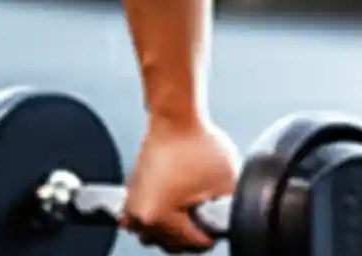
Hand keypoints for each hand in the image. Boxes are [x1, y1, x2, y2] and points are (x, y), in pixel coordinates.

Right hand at [121, 119, 239, 252]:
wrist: (176, 118)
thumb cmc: (196, 142)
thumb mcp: (228, 181)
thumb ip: (230, 210)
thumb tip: (228, 225)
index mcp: (158, 216)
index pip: (192, 243)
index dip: (212, 234)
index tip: (219, 224)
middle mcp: (138, 215)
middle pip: (172, 243)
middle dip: (194, 231)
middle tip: (209, 213)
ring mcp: (132, 206)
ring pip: (159, 234)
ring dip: (178, 226)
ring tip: (194, 206)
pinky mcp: (132, 195)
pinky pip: (148, 219)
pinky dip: (163, 216)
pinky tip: (179, 203)